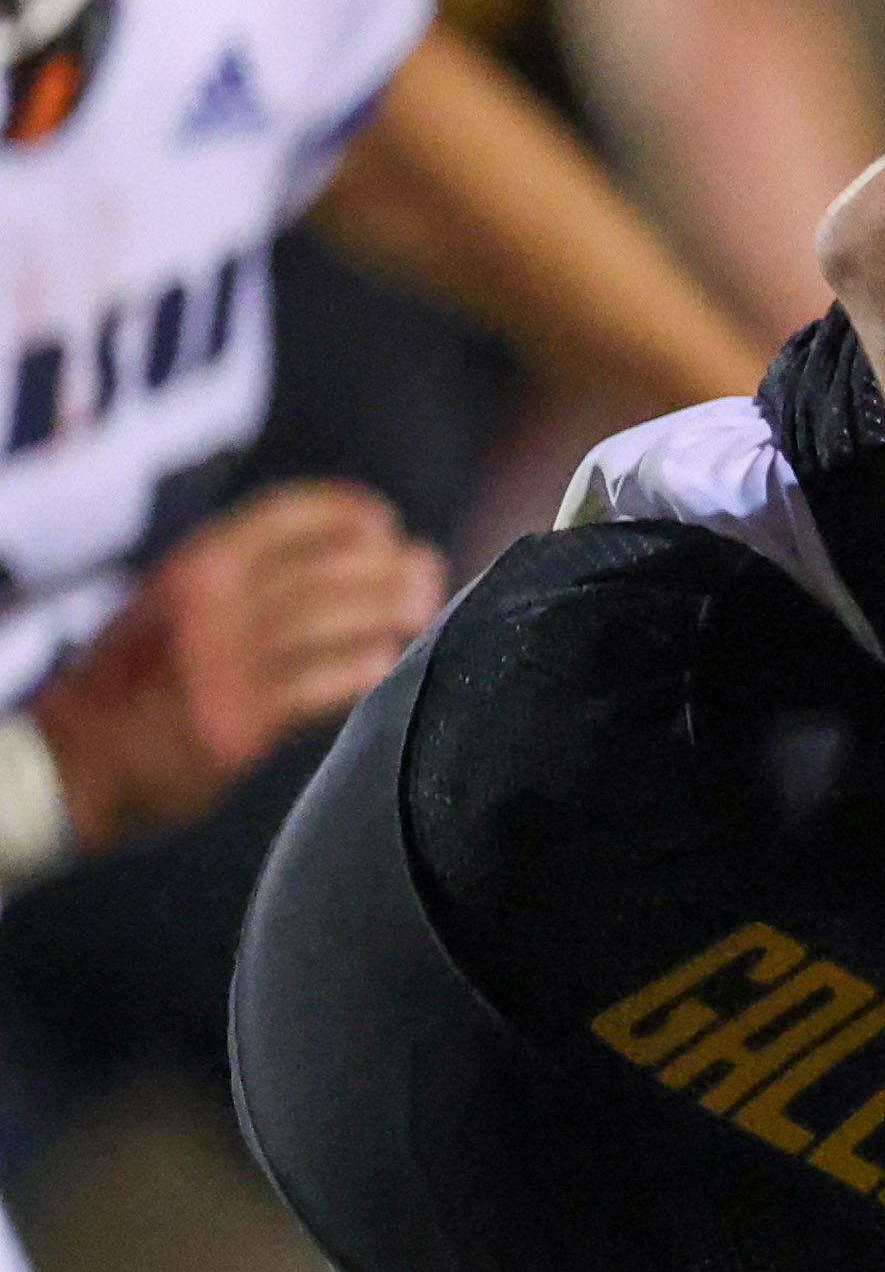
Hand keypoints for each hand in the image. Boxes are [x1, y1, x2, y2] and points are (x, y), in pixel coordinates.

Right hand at [32, 481, 448, 848]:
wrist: (71, 759)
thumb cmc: (136, 679)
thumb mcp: (171, 604)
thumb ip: (238, 580)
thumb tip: (340, 558)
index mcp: (193, 566)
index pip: (287, 514)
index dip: (347, 512)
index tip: (384, 523)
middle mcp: (212, 604)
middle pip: (329, 567)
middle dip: (389, 564)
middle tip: (426, 569)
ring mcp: (225, 662)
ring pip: (334, 620)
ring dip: (391, 609)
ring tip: (422, 608)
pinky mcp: (238, 721)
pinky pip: (320, 686)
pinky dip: (360, 670)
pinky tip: (383, 663)